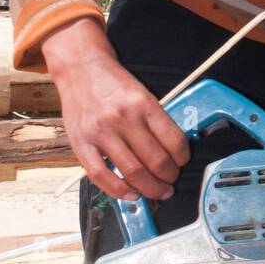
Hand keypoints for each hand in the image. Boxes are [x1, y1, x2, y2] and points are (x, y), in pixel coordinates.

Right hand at [41, 18, 189, 202]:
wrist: (81, 68)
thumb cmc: (113, 83)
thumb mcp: (141, 92)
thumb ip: (155, 119)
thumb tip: (173, 150)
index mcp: (144, 103)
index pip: (174, 140)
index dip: (183, 158)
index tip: (182, 162)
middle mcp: (124, 117)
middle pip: (156, 161)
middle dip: (169, 178)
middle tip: (171, 182)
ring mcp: (101, 132)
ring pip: (133, 172)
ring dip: (150, 188)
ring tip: (157, 191)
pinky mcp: (81, 143)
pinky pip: (101, 176)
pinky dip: (119, 191)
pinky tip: (131, 194)